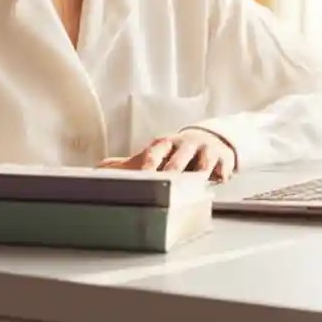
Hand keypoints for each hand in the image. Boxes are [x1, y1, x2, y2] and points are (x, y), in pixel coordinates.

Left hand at [98, 128, 236, 181]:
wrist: (210, 139)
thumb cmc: (176, 151)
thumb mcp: (155, 153)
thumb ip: (130, 164)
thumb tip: (99, 168)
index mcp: (165, 144)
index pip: (155, 152)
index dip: (149, 164)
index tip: (143, 176)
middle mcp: (185, 145)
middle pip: (179, 158)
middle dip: (174, 170)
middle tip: (167, 182)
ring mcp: (205, 151)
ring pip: (203, 163)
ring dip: (199, 172)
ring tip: (195, 182)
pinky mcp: (223, 159)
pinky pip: (222, 168)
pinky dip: (220, 175)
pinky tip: (219, 180)